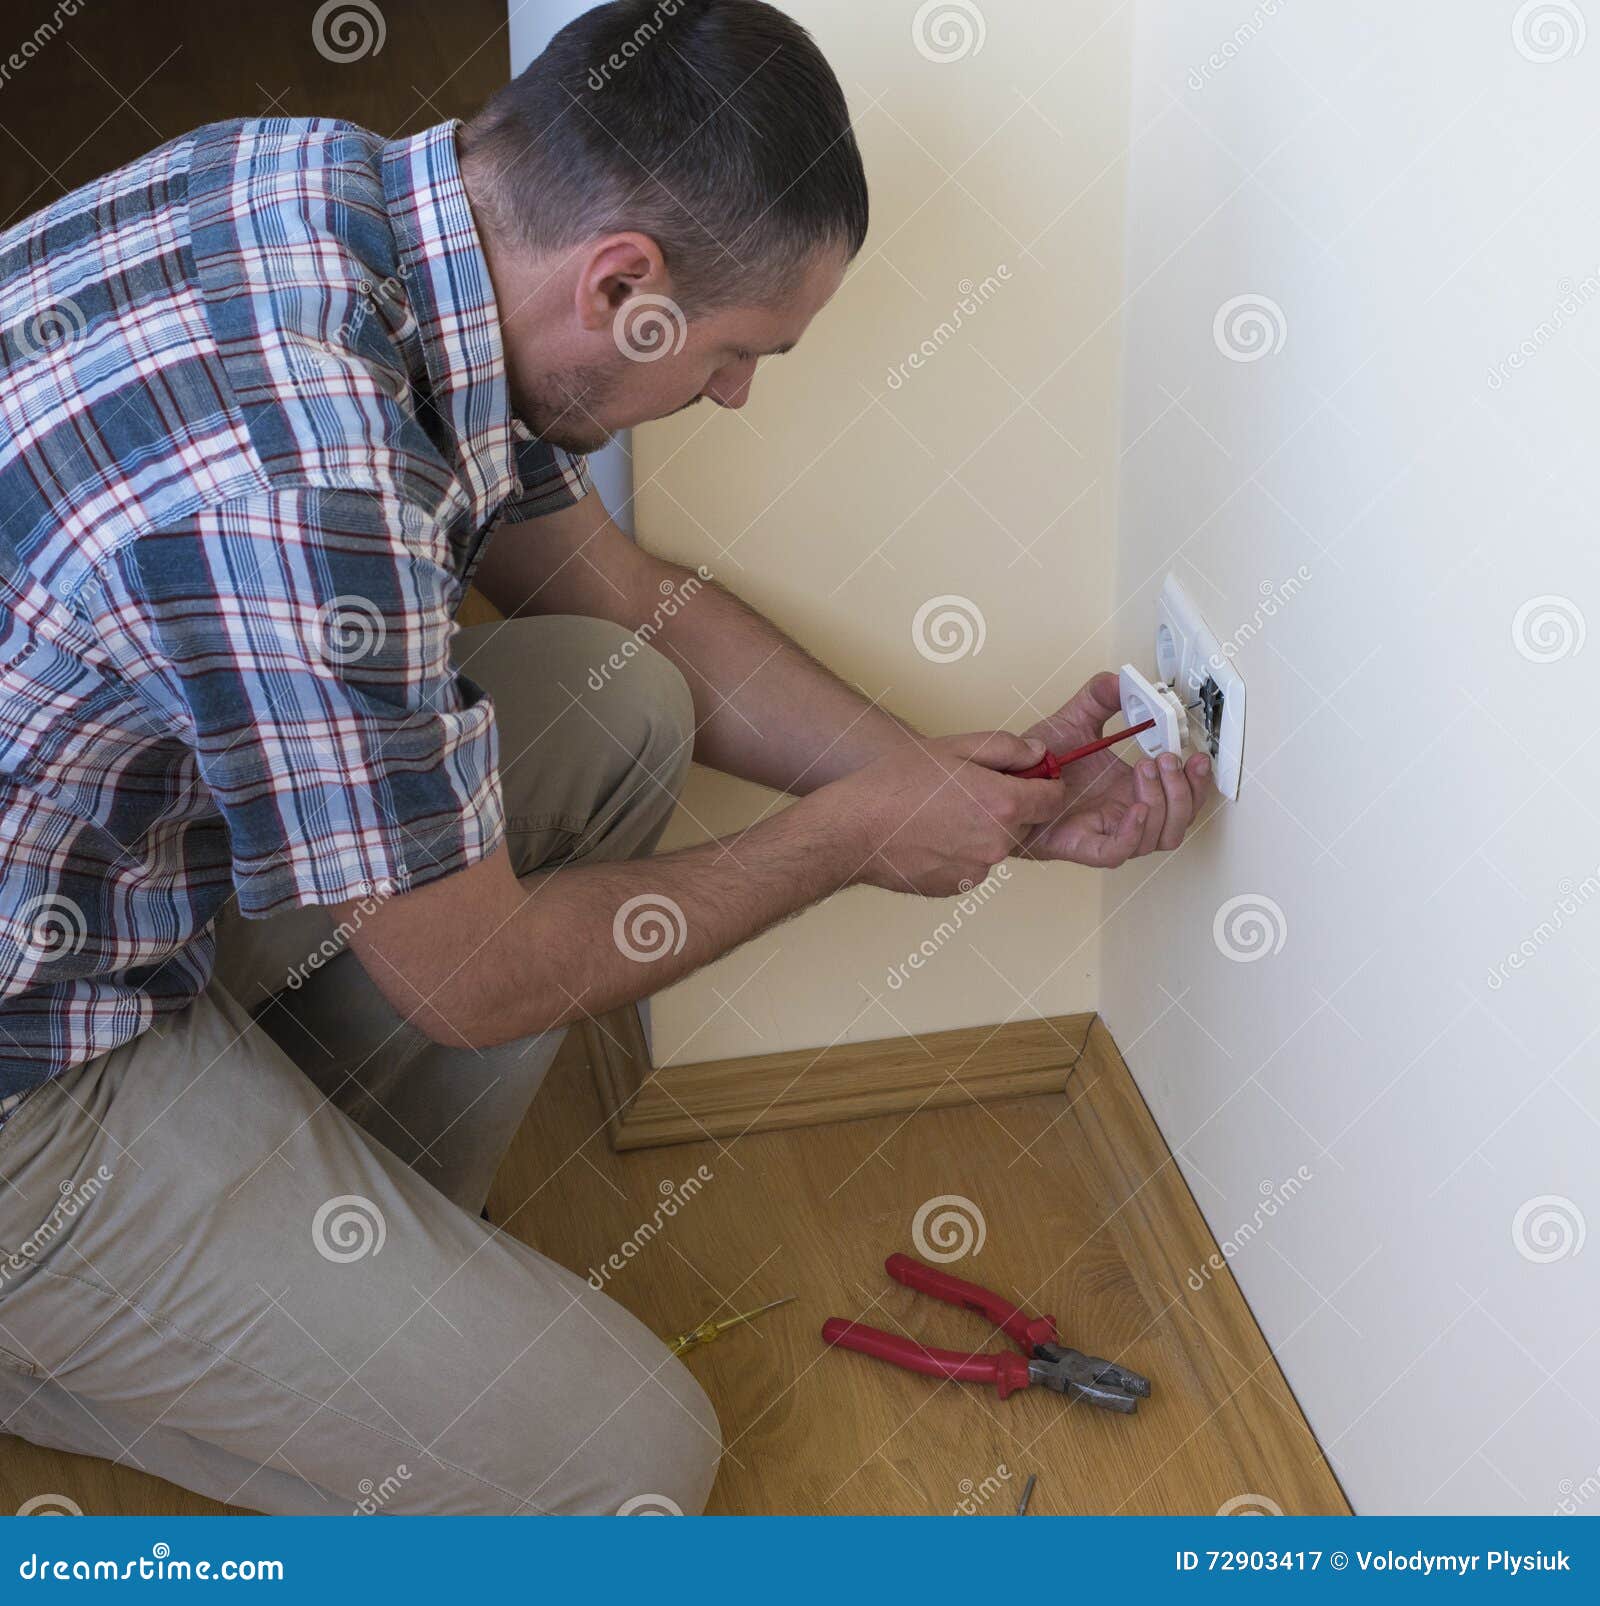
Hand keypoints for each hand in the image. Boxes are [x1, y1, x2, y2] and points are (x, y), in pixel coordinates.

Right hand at [829, 730, 1066, 895]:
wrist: (853, 830)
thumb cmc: (894, 785)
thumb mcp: (953, 747)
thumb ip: (1005, 748)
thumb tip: (1038, 755)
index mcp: (1004, 803)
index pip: (1054, 798)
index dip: (1044, 784)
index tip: (1027, 778)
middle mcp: (998, 842)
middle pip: (1025, 823)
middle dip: (1008, 806)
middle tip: (967, 790)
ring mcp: (979, 869)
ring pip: (997, 844)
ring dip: (982, 830)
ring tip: (941, 813)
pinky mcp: (958, 887)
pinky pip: (973, 865)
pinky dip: (961, 851)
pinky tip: (930, 836)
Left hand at [1022, 672, 1212, 865]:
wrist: (1004, 784)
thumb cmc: (1038, 765)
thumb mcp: (1074, 720)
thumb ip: (1099, 697)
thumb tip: (1123, 681)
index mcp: (1131, 789)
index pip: (1182, 794)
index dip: (1198, 779)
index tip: (1197, 754)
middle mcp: (1126, 814)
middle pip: (1179, 819)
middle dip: (1184, 790)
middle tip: (1168, 759)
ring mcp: (1108, 832)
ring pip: (1159, 836)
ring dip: (1163, 803)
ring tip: (1146, 770)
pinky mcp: (1085, 846)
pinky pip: (1118, 852)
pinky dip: (1133, 834)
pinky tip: (1136, 808)